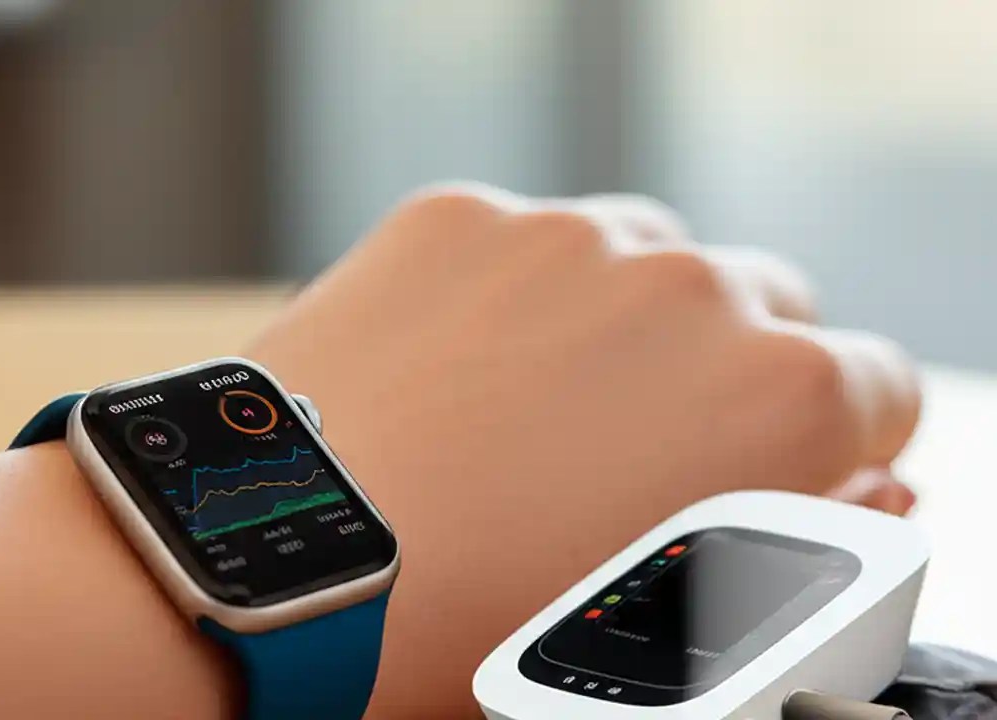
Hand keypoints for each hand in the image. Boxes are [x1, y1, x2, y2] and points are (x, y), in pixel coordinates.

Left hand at [247, 186, 920, 717]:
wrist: (277, 568)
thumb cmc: (479, 632)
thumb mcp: (679, 629)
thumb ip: (804, 544)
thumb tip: (870, 486)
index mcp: (782, 399)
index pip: (875, 390)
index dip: (828, 442)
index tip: (771, 469)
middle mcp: (693, 288)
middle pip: (764, 307)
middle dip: (724, 372)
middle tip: (630, 448)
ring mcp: (567, 236)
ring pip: (645, 258)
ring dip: (621, 319)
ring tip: (531, 410)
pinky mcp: (461, 215)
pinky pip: (524, 244)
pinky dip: (510, 293)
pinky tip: (449, 372)